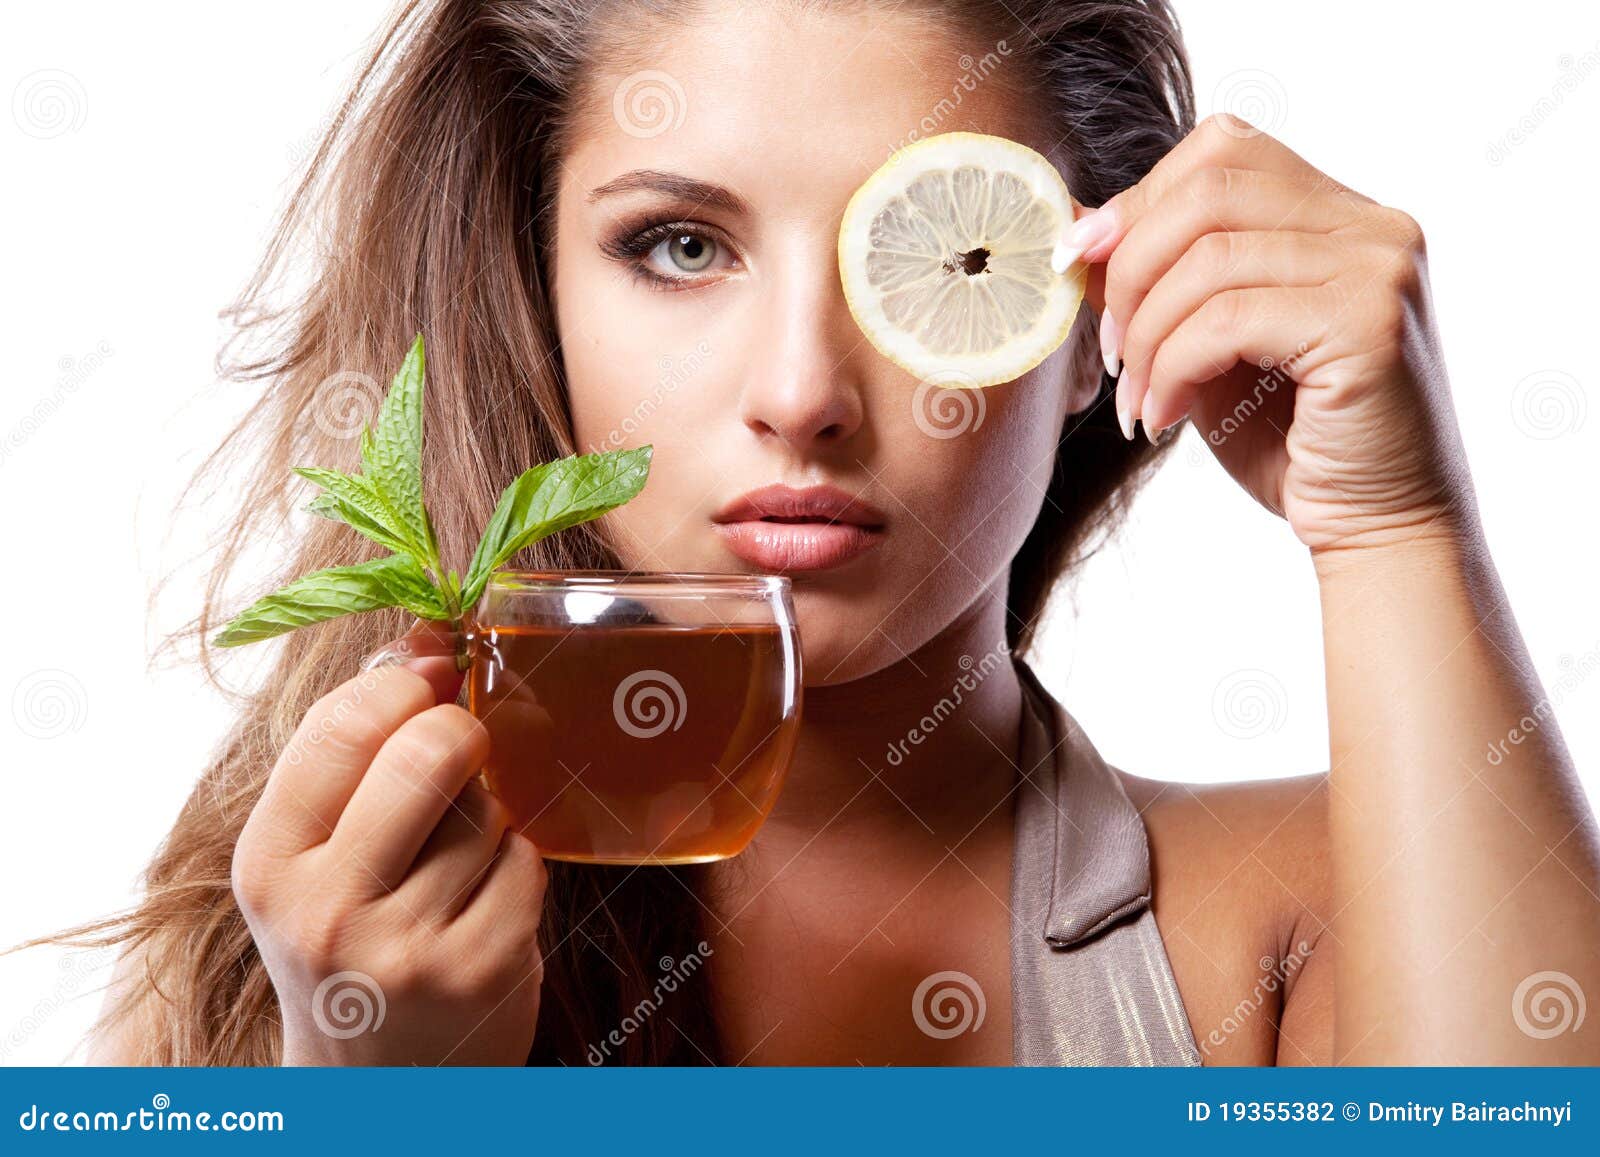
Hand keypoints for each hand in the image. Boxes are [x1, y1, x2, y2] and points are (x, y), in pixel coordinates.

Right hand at [232, 621, 546, 1064]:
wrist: (374, 1082)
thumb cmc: (348, 935)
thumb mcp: (315, 849)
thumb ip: (354, 744)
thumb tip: (424, 635)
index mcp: (269, 861)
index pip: (345, 726)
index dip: (405, 683)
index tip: (430, 676)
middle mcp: (326, 909)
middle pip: (432, 751)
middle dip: (462, 731)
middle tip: (459, 749)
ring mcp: (407, 947)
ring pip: (491, 806)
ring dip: (490, 811)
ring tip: (454, 857)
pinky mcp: (482, 970)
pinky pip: (528, 861)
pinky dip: (518, 865)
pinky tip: (483, 900)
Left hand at [1055, 113, 1470, 554]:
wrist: (1376, 530)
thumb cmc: (1290, 443)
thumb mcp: (1207, 347)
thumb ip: (1158, 281)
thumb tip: (1078, 226)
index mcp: (1340, 215)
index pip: (1223, 150)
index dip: (1138, 200)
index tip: (1080, 262)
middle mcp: (1372, 225)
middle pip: (1210, 187)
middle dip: (1130, 267)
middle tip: (1113, 349)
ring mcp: (1379, 267)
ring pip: (1210, 258)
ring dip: (1148, 335)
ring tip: (1138, 399)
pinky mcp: (1368, 322)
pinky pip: (1229, 318)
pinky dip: (1174, 369)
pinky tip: (1163, 418)